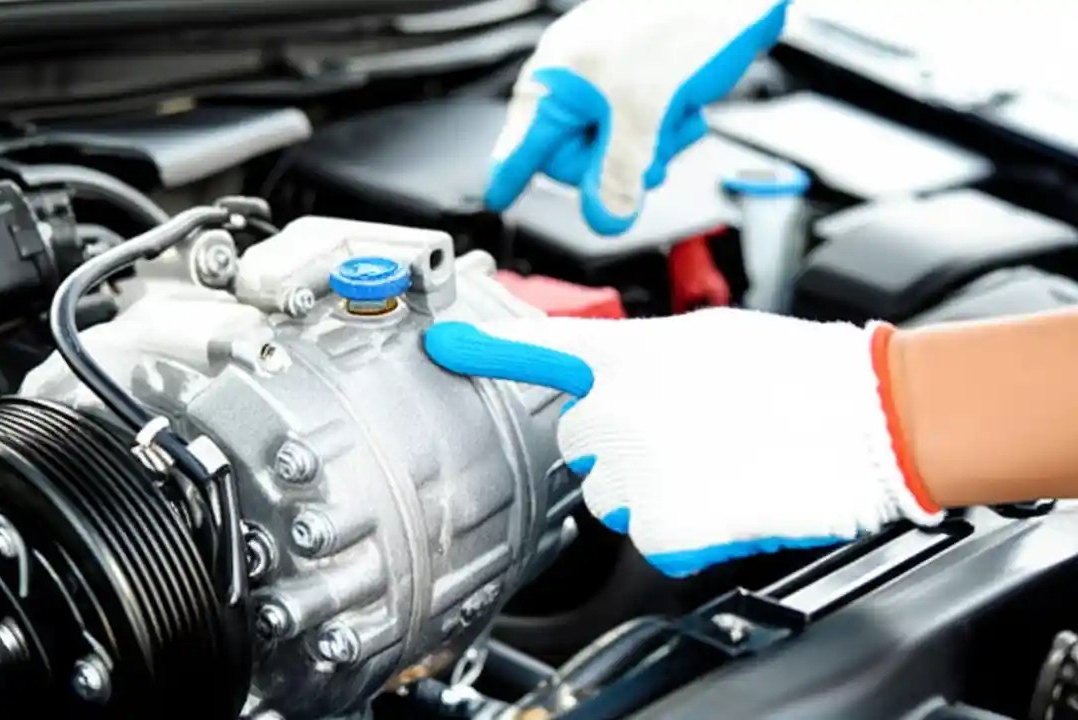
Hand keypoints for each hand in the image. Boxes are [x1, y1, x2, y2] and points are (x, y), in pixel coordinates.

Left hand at [424, 309, 943, 576]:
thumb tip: (620, 380)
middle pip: (581, 443)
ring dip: (650, 490)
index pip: (543, 350)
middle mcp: (619, 411)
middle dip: (619, 444)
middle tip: (688, 433)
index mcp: (633, 355)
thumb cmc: (802, 373)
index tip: (441, 345)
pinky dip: (684, 529)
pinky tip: (726, 499)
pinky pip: (651, 536)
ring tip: (717, 464)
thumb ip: (646, 360)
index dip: (486, 349)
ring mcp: (637, 472)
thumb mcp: (709, 340)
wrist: (867, 419)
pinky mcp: (662, 526)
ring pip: (612, 497)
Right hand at [488, 0, 789, 235]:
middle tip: (647, 155)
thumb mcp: (648, 113)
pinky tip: (684, 110)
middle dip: (617, 162)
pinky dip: (663, 127)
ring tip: (675, 121)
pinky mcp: (637, 72)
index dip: (513, 175)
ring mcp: (606, 72)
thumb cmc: (686, 22)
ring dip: (651, 145)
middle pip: (577, 154)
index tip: (498, 198)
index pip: (524, 143)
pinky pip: (638, 123)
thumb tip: (602, 218)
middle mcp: (574, 74)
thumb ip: (620, 172)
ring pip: (615, 142)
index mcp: (559, 78)